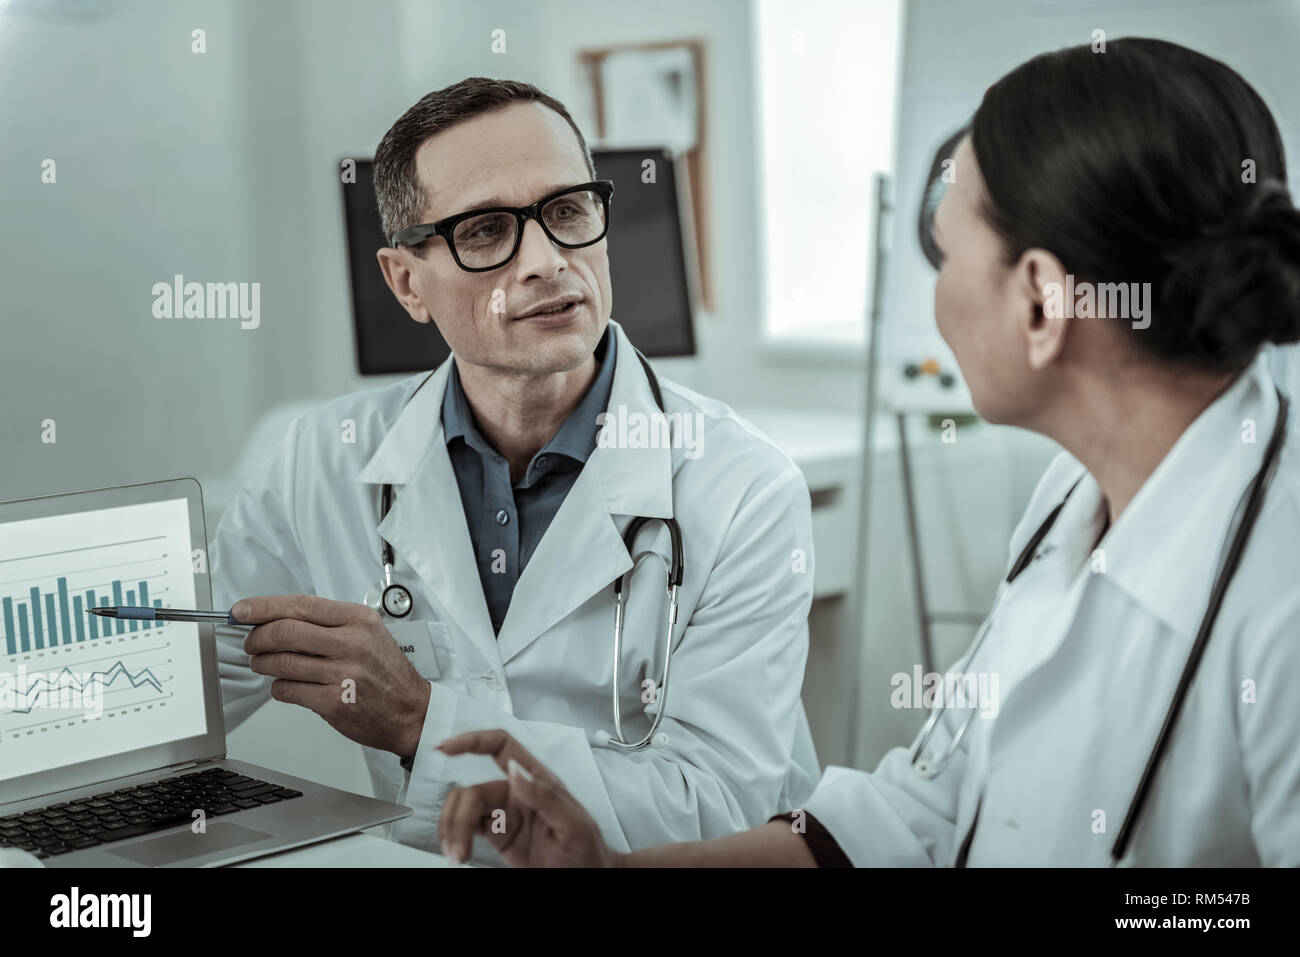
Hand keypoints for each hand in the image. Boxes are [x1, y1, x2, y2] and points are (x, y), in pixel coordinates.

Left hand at [234, 595, 430, 758]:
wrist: (411, 711)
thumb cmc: (387, 673)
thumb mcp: (368, 634)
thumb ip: (328, 624)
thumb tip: (279, 618)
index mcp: (358, 620)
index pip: (301, 605)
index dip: (264, 607)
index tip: (241, 611)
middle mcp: (352, 643)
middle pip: (285, 632)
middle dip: (256, 637)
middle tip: (251, 642)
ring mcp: (343, 674)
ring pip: (281, 663)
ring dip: (262, 663)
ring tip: (263, 664)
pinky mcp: (334, 702)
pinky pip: (287, 690)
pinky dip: (277, 687)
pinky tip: (284, 685)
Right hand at [436, 729, 619, 867]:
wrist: (588, 879)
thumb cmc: (589, 852)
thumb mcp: (575, 825)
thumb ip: (546, 797)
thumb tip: (516, 771)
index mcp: (538, 780)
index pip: (502, 747)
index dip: (473, 740)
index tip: (447, 747)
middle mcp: (518, 792)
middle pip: (474, 789)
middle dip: (459, 816)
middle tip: (458, 846)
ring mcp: (506, 813)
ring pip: (465, 807)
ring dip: (453, 828)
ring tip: (456, 853)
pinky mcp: (498, 833)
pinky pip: (467, 826)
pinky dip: (455, 836)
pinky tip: (457, 850)